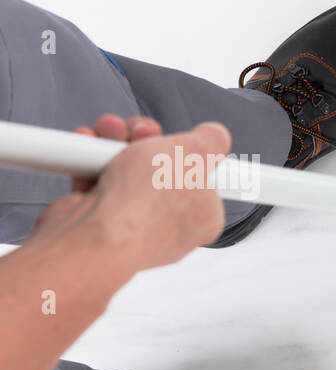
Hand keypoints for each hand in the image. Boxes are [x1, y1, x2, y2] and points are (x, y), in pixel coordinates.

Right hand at [31, 114, 229, 279]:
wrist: (91, 234)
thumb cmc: (145, 204)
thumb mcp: (194, 153)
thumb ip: (212, 140)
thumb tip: (216, 135)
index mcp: (203, 215)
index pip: (203, 178)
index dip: (186, 151)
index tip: (176, 141)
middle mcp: (169, 223)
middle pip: (159, 165)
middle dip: (143, 140)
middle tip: (138, 135)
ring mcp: (130, 221)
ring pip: (124, 168)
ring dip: (112, 144)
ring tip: (109, 135)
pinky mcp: (96, 217)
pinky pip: (94, 179)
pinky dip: (86, 161)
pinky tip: (87, 147)